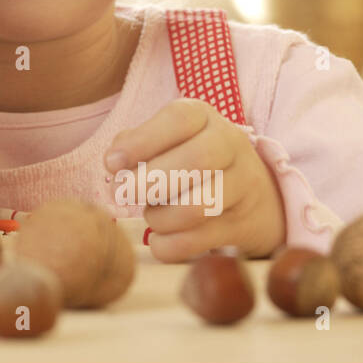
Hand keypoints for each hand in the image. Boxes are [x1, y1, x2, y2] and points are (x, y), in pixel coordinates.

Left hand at [103, 98, 285, 261]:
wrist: (252, 197)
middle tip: (122, 194)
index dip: (142, 141)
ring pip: (198, 206)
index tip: (111, 163)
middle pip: (196, 161)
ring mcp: (244, 184)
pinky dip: (170, 245)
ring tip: (150, 215)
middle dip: (150, 182)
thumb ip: (133, 144)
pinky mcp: (244, 223)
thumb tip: (113, 162)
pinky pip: (200, 240)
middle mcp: (230, 144)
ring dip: (160, 217)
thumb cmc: (189, 161)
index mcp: (204, 117)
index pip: (179, 118)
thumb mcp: (165, 141)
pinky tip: (159, 239)